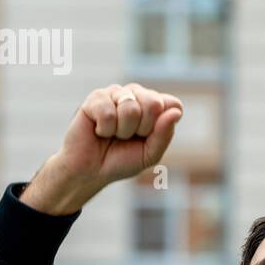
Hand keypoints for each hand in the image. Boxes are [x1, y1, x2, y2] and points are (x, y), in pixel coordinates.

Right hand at [21, 83, 183, 214]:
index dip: (162, 125)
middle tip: (128, 137)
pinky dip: (104, 129)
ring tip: (113, 134)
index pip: (173, 104)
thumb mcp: (150, 154)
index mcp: (155, 106)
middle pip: (154, 103)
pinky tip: (99, 130)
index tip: (147, 138)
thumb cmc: (121, 160)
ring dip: (122, 130)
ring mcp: (116, 93)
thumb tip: (175, 112)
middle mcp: (137, 95)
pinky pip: (108, 112)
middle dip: (142, 129)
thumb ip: (164, 134)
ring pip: (131, 108)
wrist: (89, 171)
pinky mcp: (96, 97)